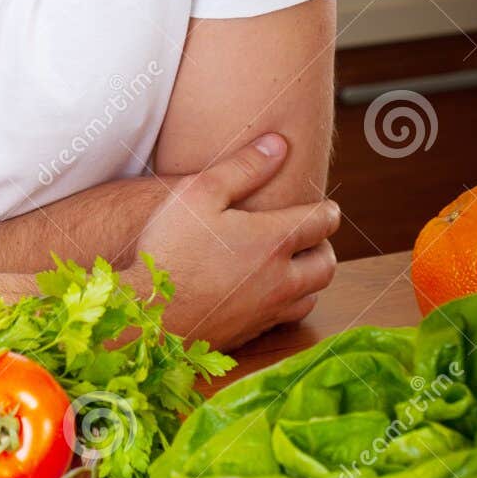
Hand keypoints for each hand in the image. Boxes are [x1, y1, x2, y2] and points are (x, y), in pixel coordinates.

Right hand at [127, 133, 339, 348]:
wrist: (148, 313)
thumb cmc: (169, 247)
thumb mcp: (199, 193)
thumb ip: (243, 167)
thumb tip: (278, 144)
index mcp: (274, 241)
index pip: (323, 223)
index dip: (328, 211)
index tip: (325, 206)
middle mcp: (281, 279)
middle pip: (326, 265)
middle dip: (324, 246)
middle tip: (311, 236)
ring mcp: (267, 311)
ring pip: (311, 296)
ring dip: (309, 279)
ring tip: (292, 265)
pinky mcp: (251, 333)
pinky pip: (284, 319)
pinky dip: (286, 303)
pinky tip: (266, 293)